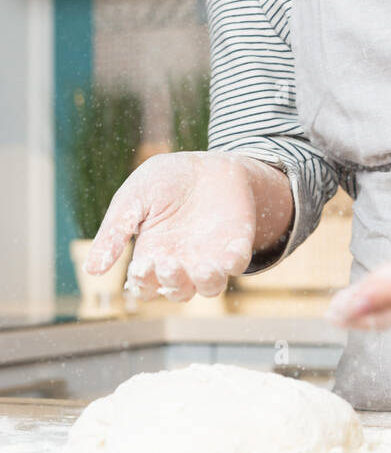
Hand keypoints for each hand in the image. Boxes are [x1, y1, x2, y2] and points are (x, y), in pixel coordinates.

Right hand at [84, 151, 283, 300]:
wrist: (205, 161)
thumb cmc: (164, 182)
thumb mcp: (133, 198)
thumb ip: (115, 232)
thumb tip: (92, 270)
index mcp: (153, 257)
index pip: (146, 285)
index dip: (142, 282)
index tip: (141, 264)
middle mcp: (182, 265)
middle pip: (177, 290)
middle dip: (172, 281)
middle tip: (167, 262)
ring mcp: (211, 257)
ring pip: (210, 287)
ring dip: (205, 282)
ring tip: (200, 268)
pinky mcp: (235, 245)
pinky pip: (238, 263)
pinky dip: (234, 264)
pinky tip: (227, 258)